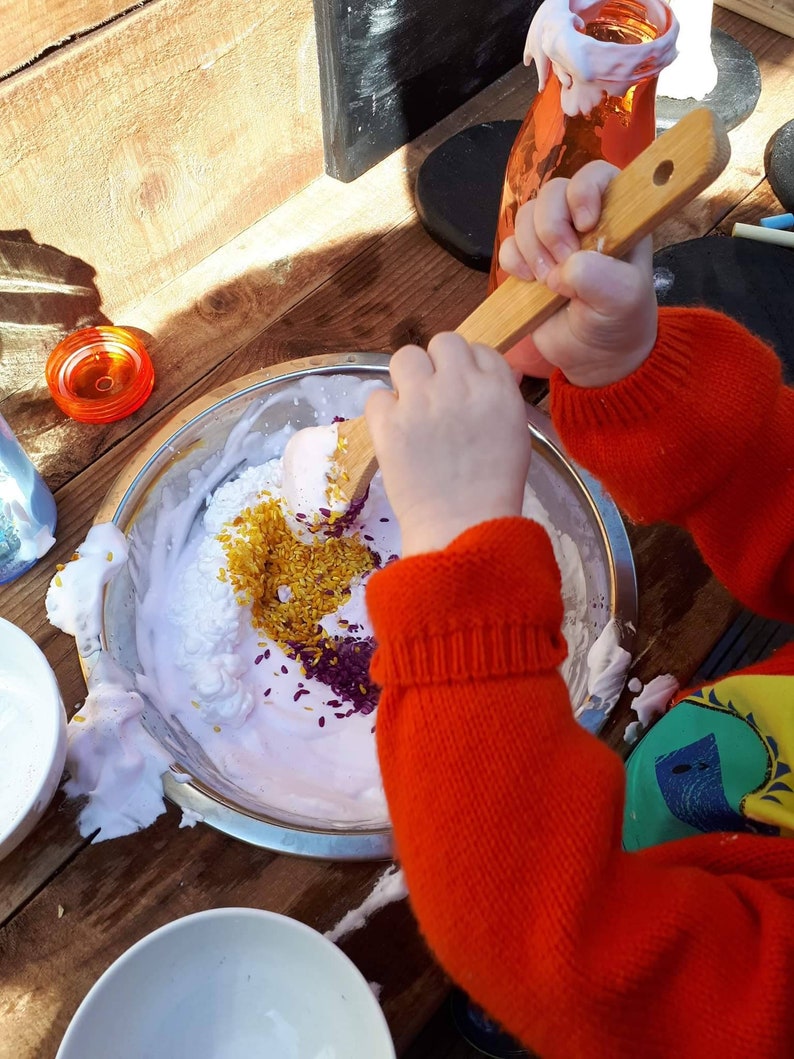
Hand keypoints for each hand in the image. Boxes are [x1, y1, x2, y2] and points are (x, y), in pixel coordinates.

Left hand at [365, 333, 530, 556]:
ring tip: (411, 406)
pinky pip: (377, 396)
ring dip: (408, 377)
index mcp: (497, 387)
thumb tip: (486, 376)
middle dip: (438, 365)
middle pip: (443, 342)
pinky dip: (383, 411)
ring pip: (405, 356)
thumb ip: (500, 397)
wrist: (462, 526)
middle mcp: (459, 385)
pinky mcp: (388, 423)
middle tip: (435, 395)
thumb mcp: (515, 434)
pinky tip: (395, 432)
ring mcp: (421, 401)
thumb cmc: (494, 488)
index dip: (468, 368)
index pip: (479, 350)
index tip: (463, 390)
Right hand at [498, 161, 657, 387]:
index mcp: (617, 218)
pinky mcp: (528, 262)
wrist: (596, 357)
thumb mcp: (623, 301)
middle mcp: (583, 221)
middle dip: (551, 228)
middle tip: (562, 265)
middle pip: (552, 192)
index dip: (583, 190)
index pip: (597, 175)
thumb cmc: (620, 322)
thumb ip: (602, 278)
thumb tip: (566, 267)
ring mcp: (553, 240)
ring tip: (549, 282)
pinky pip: (508, 245)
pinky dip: (514, 262)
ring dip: (532, 248)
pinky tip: (530, 283)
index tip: (585, 224)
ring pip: (526, 216)